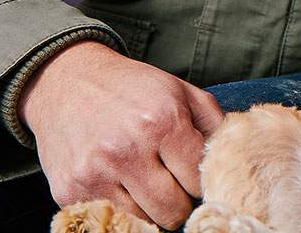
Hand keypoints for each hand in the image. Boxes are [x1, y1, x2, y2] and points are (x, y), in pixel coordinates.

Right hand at [18, 39, 223, 228]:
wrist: (65, 81)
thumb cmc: (128, 87)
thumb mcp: (179, 90)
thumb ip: (213, 124)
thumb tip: (235, 158)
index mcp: (162, 122)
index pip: (199, 180)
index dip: (202, 181)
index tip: (196, 176)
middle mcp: (126, 150)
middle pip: (173, 210)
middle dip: (180, 202)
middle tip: (174, 185)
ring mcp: (94, 174)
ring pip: (143, 221)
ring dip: (150, 207)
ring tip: (145, 180)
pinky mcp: (69, 192)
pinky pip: (110, 218)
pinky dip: (121, 208)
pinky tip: (121, 185)